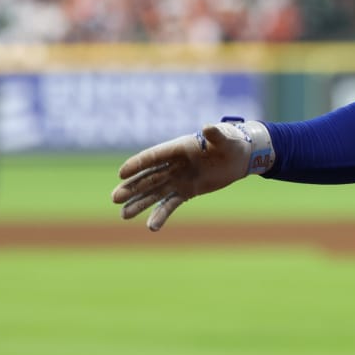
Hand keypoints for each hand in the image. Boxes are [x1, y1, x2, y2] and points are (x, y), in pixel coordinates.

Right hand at [111, 119, 272, 230]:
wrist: (240, 158)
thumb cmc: (232, 143)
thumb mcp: (226, 139)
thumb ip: (215, 135)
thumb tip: (206, 127)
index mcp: (178, 148)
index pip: (153, 156)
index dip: (137, 164)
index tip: (121, 173)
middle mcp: (174, 165)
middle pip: (148, 177)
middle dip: (132, 187)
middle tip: (114, 198)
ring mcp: (178, 179)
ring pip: (154, 193)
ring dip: (139, 203)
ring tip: (123, 215)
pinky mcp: (186, 191)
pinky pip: (170, 204)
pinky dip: (160, 215)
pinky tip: (151, 227)